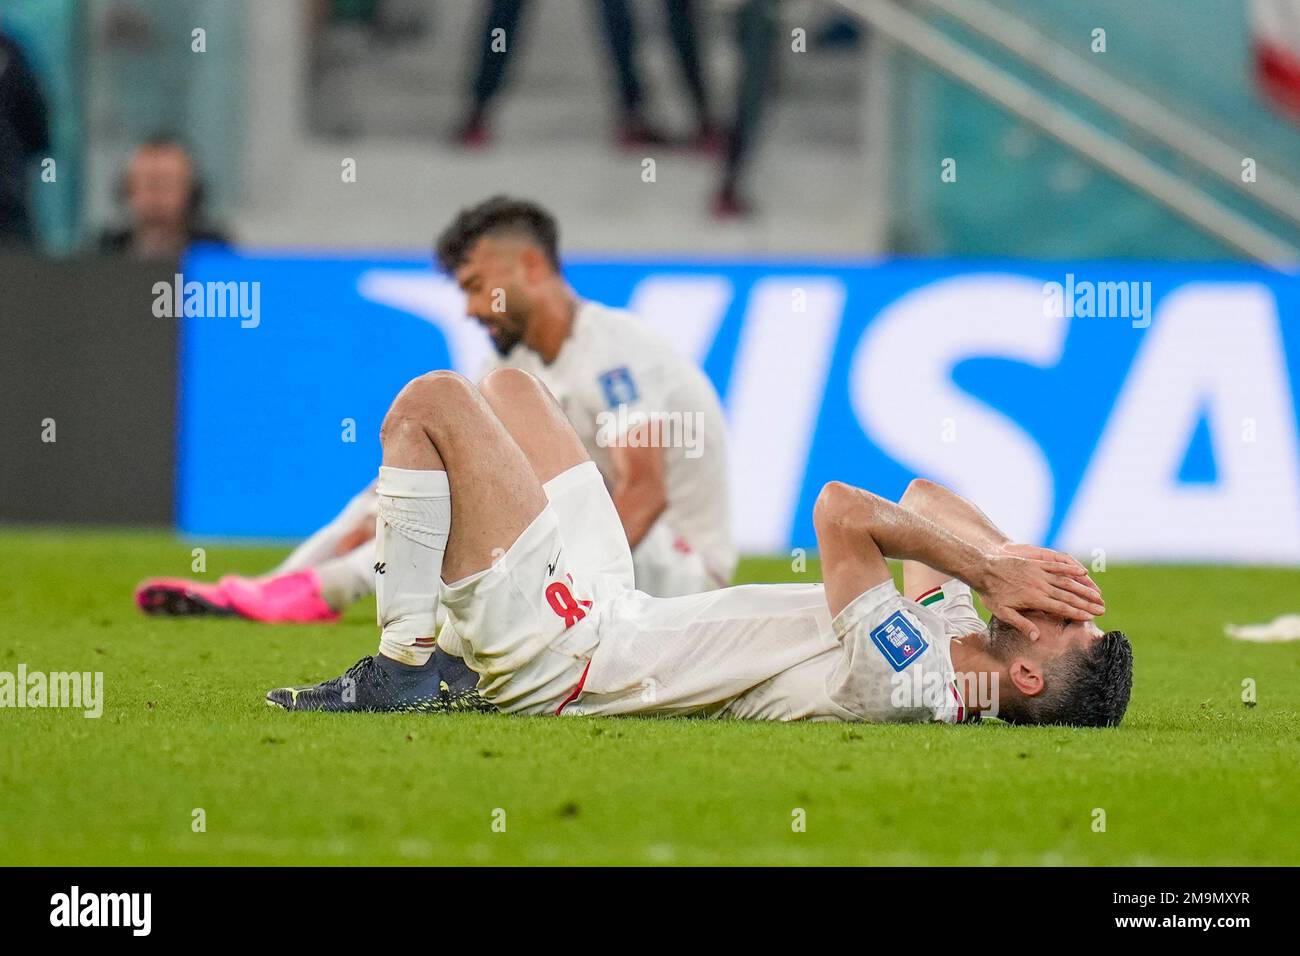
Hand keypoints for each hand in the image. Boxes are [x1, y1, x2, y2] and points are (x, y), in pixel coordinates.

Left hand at [977, 544, 1104, 639]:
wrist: (982, 567)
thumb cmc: (991, 592)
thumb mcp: (1002, 612)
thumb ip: (1021, 624)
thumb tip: (1037, 638)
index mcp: (1034, 599)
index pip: (1061, 608)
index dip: (1078, 612)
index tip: (1091, 617)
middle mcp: (1040, 585)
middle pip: (1069, 595)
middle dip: (1087, 602)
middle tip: (1102, 608)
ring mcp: (1039, 572)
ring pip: (1066, 581)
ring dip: (1084, 588)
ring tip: (1098, 594)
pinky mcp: (1037, 562)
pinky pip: (1057, 565)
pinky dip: (1071, 569)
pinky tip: (1083, 572)